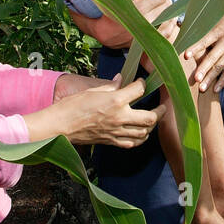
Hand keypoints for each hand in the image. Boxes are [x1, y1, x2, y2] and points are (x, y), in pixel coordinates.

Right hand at [31, 75, 162, 146]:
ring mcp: (117, 131)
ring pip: (144, 132)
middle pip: (150, 117)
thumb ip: (110, 86)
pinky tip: (141, 133)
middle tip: (163, 105)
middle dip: (160, 110)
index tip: (142, 82)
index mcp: (115, 101)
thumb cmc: (72, 107)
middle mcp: (120, 117)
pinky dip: (140, 138)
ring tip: (154, 118)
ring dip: (152, 125)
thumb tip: (120, 80)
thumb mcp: (92, 90)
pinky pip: (132, 143)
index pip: (139, 90)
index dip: (143, 83)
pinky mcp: (112, 141)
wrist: (60, 127)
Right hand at [67, 0, 177, 49]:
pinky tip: (168, 20)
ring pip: (169, 19)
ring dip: (168, 12)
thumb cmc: (106, 14)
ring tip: (163, 9)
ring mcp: (149, 33)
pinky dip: (170, 25)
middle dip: (164, 1)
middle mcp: (147, 22)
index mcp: (140, 9)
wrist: (101, 34)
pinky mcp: (149, 41)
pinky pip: (167, 32)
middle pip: (167, 6)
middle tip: (159, 0)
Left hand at [181, 7, 223, 92]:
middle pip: (213, 57)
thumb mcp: (223, 12)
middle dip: (204, 68)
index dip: (195, 47)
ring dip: (210, 78)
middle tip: (195, 78)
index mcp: (220, 30)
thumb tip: (188, 16)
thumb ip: (207, 16)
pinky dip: (223, 80)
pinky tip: (216, 89)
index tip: (186, 56)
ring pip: (220, 67)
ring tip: (201, 89)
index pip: (205, 40)